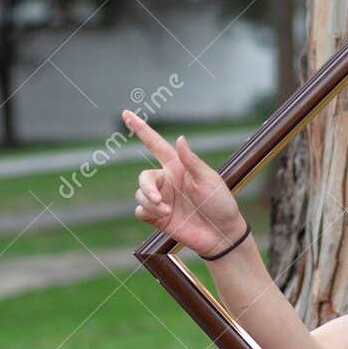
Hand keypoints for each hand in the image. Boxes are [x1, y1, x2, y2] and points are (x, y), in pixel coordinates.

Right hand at [124, 109, 248, 257]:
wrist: (221, 234)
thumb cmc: (220, 203)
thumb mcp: (208, 179)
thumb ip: (191, 160)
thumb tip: (180, 138)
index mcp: (178, 167)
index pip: (155, 144)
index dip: (140, 129)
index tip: (126, 113)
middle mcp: (167, 181)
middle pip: (143, 176)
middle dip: (147, 188)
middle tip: (159, 200)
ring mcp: (162, 200)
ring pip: (140, 195)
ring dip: (151, 203)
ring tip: (168, 212)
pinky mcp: (158, 218)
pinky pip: (140, 211)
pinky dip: (148, 212)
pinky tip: (163, 217)